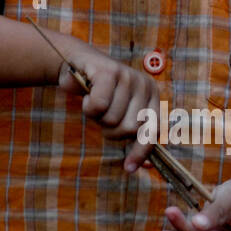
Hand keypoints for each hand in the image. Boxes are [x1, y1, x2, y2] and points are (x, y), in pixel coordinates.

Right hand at [57, 38, 158, 168]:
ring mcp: (128, 76)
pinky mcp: (109, 72)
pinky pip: (98, 106)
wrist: (76, 63)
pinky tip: (87, 96)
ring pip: (112, 119)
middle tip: (102, 116)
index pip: (154, 131)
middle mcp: (144, 85)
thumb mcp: (120, 113)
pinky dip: (88, 107)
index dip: (140, 150)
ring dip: (97, 118)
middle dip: (110, 130)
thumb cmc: (100, 93)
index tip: (129, 168)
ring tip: (95, 102)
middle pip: (129, 129)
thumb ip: (133, 135)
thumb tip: (143, 167)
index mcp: (153, 97)